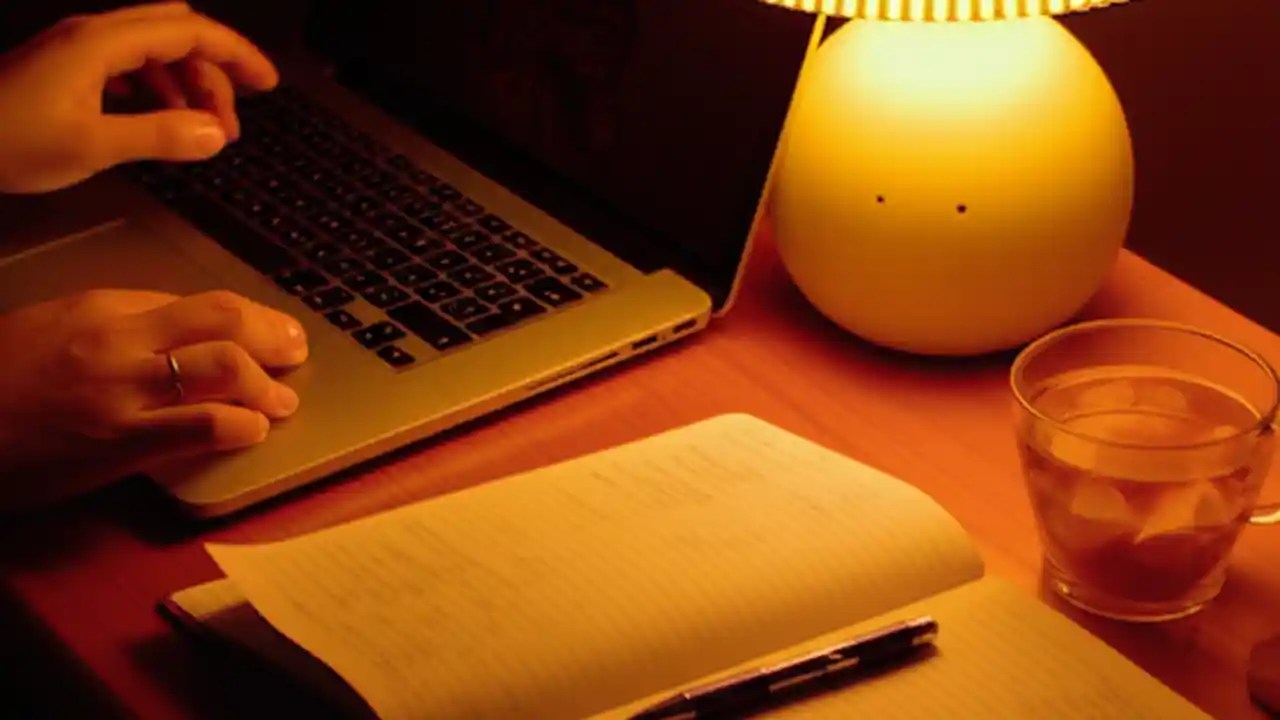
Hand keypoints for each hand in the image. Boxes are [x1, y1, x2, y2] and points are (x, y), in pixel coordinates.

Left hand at [0, 2, 277, 193]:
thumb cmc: (4, 140)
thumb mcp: (91, 146)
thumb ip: (160, 137)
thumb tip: (215, 134)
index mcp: (103, 44)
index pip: (190, 32)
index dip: (237, 55)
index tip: (267, 83)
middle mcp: (92, 37)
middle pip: (176, 34)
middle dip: (216, 71)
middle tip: (240, 113)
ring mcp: (77, 52)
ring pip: (153, 52)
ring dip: (187, 86)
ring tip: (203, 131)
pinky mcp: (64, 71)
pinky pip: (127, 67)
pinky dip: (157, 90)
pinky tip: (161, 120)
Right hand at [0, 289, 307, 510]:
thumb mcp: (53, 329)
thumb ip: (117, 325)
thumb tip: (184, 332)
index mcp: (104, 308)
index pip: (199, 303)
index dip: (248, 318)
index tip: (270, 329)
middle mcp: (119, 341)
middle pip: (223, 320)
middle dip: (274, 334)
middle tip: (295, 351)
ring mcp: (122, 391)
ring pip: (221, 367)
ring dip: (265, 386)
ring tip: (281, 402)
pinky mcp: (119, 442)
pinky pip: (198, 425)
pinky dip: (238, 425)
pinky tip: (251, 431)